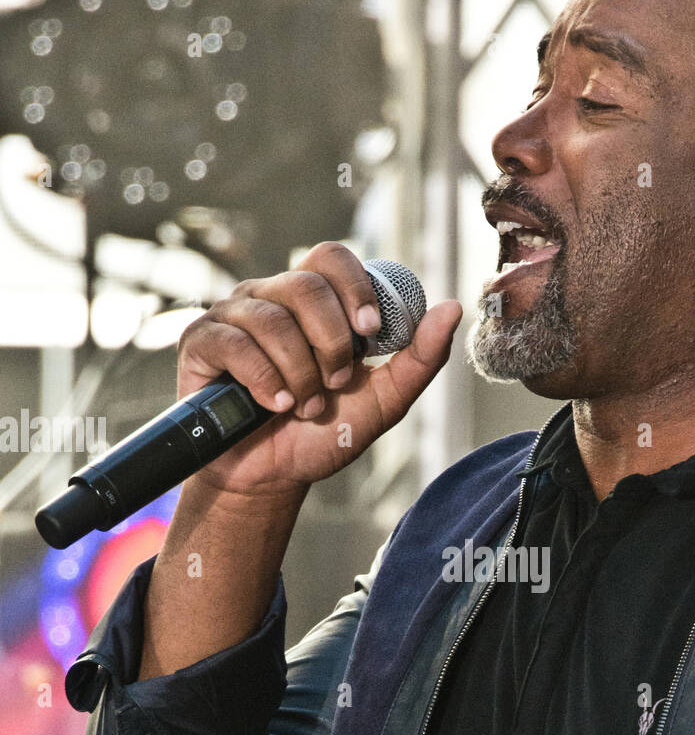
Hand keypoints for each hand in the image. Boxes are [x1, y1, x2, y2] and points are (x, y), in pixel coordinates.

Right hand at [177, 241, 462, 497]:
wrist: (273, 476)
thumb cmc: (323, 434)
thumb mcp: (383, 402)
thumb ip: (418, 359)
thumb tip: (451, 307)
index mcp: (315, 302)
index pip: (332, 257)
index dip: (354, 288)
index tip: (370, 333)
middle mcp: (272, 298)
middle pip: (306, 284)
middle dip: (331, 343)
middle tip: (334, 384)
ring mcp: (235, 315)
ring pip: (273, 318)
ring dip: (299, 372)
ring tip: (303, 405)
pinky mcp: (202, 340)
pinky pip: (235, 342)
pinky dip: (263, 380)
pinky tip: (274, 405)